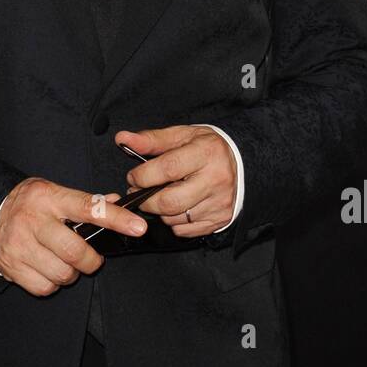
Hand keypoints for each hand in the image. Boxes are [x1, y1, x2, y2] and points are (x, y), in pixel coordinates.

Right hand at [0, 178, 146, 296]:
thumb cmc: (30, 204)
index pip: (89, 208)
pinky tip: (48, 269)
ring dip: (71, 273)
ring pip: (62, 274)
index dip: (116, 219)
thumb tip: (115, 202)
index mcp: (50, 198)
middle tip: (90, 258)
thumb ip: (86, 201)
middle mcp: (33, 221)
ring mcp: (19, 245)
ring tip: (63, 262)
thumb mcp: (55, 192)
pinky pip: (45, 287)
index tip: (138, 227)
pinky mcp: (11, 267)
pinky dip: (52, 283)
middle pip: (75, 251)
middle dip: (91, 260)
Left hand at [115, 126, 236, 237]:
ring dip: (159, 211)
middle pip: (169, 201)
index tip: (134, 176)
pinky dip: (173, 222)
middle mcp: (216, 180)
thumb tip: (123, 139)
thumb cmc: (207, 148)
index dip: (143, 176)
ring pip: (175, 218)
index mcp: (206, 153)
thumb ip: (152, 139)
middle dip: (146, 200)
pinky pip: (185, 230)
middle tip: (140, 192)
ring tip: (160, 196)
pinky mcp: (220, 220)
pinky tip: (176, 207)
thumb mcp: (182, 136)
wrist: (243, 164)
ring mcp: (219, 203)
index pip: (167, 169)